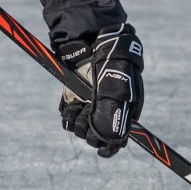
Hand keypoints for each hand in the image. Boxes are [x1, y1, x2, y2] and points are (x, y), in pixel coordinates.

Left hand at [57, 23, 143, 156]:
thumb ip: (115, 117)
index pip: (116, 140)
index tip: (101, 148)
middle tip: (87, 116)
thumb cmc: (113, 64)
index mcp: (123, 111)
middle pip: (95, 137)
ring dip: (76, 122)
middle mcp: (105, 111)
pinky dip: (67, 113)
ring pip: (79, 128)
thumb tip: (112, 141)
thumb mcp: (118, 91)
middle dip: (89, 131)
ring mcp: (88, 105)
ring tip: (76, 108)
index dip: (108, 146)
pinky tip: (70, 104)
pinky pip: (67, 116)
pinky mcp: (73, 98)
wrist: (93, 41)